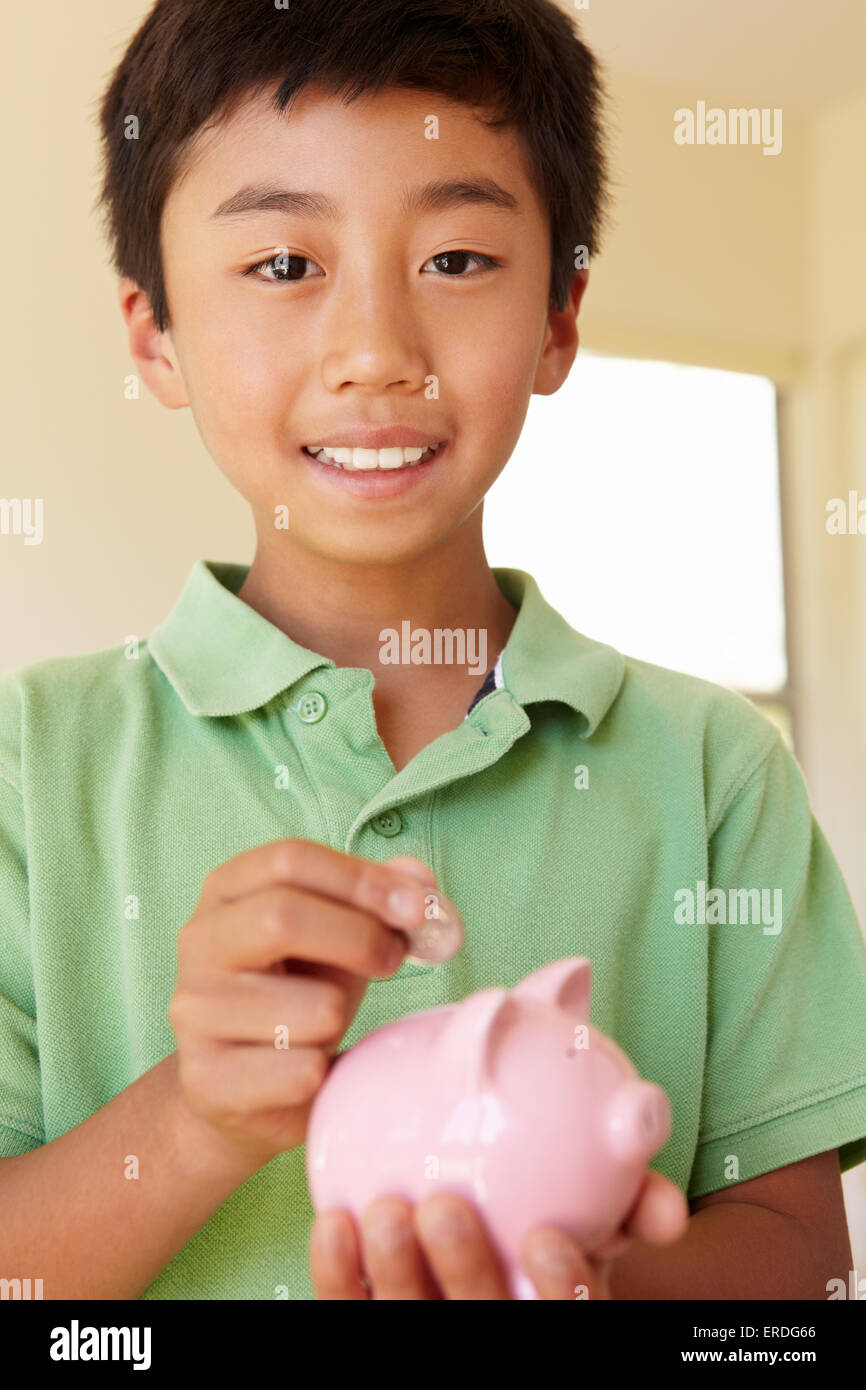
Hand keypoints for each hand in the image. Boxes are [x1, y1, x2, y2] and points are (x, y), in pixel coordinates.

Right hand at [169, 839, 438, 1166]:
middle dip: (359, 938)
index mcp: (225, 892)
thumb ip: (376, 901)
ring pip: (311, 1007)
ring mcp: (195, 1013)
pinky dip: (326, 1072)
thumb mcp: (337, 937)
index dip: (362, 879)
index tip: (419, 907)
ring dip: (340, 1016)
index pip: (289, 860)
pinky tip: (305, 1070)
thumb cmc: (297, 995)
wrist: (244, 1091)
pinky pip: (303, 1071)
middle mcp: (198, 943)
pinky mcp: (208, 1081)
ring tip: (324, 1026)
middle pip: (282, 916)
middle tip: (394, 960)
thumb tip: (419, 880)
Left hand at [310, 1170, 688, 1298]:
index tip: (547, 1238)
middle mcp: (500, 1323)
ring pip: (413, 1321)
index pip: (577, 1313)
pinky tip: (334, 1220)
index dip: (566, 1290)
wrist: (488, 1231)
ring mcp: (436, 1328)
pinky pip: (352, 1308)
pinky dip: (340, 1272)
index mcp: (559, 1297)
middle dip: (465, 1272)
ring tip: (387, 1207)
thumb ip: (616, 1151)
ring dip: (396, 1270)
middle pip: (485, 1320)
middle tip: (445, 1206)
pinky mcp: (376, 1318)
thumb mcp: (589, 1189)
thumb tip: (642, 1104)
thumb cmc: (545, 1207)